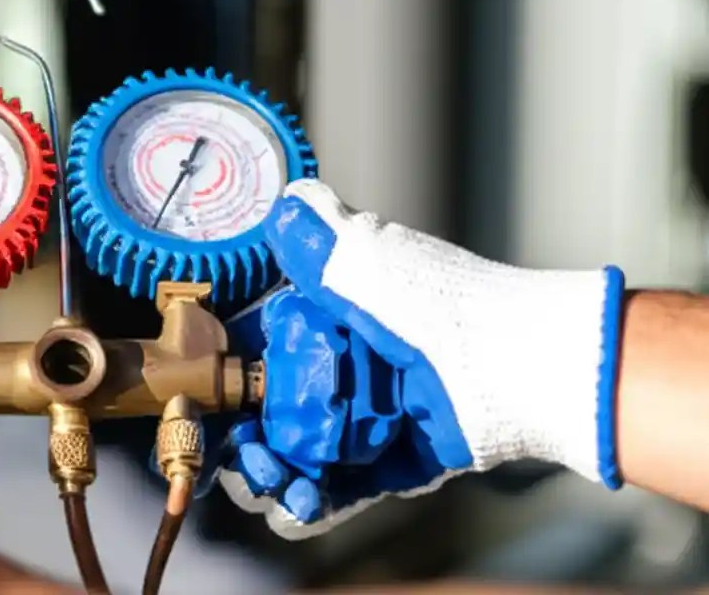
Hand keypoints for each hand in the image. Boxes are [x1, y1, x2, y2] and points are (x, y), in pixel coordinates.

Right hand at [215, 179, 625, 537]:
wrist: (515, 365)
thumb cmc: (436, 303)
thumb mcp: (367, 258)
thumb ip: (317, 238)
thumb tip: (287, 202)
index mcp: (325, 316)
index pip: (251, 345)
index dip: (216, 372)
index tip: (192, 397)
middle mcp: (339, 369)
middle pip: (264, 412)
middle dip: (239, 438)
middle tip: (237, 453)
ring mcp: (361, 420)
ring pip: (293, 457)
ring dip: (269, 476)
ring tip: (275, 481)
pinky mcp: (387, 465)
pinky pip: (335, 494)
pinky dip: (309, 506)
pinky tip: (297, 506)